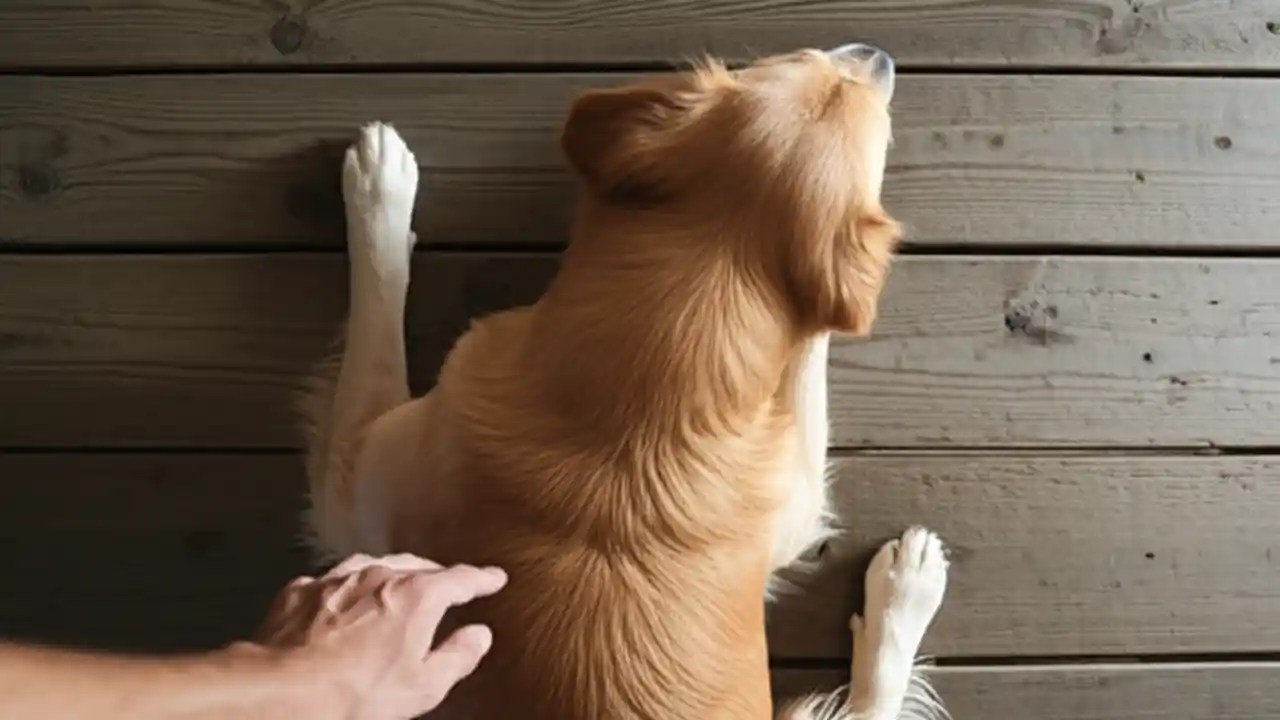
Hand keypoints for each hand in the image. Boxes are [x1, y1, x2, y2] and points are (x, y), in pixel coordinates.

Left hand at [256, 553, 506, 719]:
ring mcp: (337, 579)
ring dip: (390, 577)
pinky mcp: (303, 591)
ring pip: (374, 567)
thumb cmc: (353, 692)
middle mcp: (379, 576)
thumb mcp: (422, 686)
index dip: (482, 579)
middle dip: (435, 577)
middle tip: (446, 589)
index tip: (493, 579)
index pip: (461, 579)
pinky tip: (343, 604)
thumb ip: (457, 657)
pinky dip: (345, 591)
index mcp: (416, 596)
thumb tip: (478, 637)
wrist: (282, 690)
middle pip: (417, 567)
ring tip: (397, 589)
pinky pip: (333, 582)